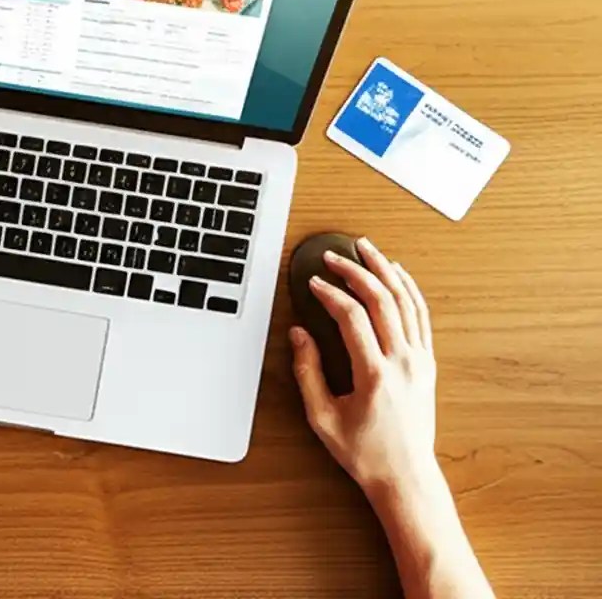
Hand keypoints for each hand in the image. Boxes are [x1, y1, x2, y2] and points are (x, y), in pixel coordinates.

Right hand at [291, 238, 493, 597]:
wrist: (405, 476)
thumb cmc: (364, 452)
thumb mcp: (322, 416)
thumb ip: (308, 371)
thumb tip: (299, 334)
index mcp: (375, 375)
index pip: (351, 318)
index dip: (329, 294)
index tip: (313, 283)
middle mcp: (404, 363)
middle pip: (382, 301)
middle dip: (356, 272)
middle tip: (335, 256)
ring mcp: (421, 361)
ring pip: (407, 302)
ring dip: (386, 271)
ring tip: (368, 250)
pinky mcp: (428, 364)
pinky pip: (421, 316)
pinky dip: (409, 290)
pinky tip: (396, 275)